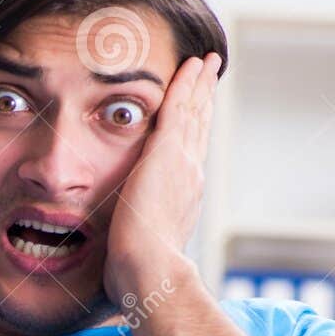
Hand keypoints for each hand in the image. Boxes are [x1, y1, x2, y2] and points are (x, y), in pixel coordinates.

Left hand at [103, 52, 220, 305]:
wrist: (149, 270)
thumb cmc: (139, 273)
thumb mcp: (141, 247)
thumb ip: (137, 238)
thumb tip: (124, 253)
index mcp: (183, 196)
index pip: (189, 154)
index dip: (194, 131)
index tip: (198, 113)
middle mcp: (189, 175)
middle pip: (198, 126)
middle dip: (203, 98)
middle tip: (210, 73)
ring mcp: (182, 162)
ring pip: (192, 113)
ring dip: (198, 84)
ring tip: (204, 62)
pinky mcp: (166, 154)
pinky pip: (177, 109)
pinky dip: (185, 85)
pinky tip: (189, 65)